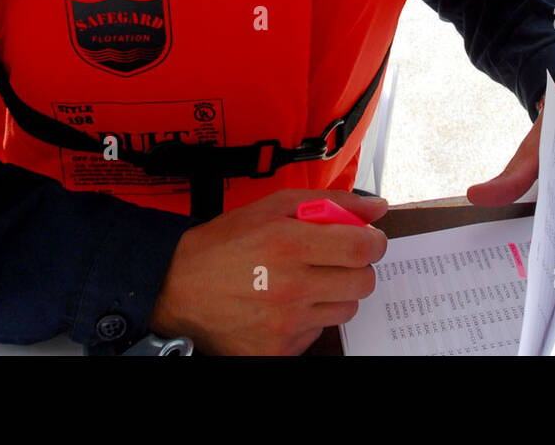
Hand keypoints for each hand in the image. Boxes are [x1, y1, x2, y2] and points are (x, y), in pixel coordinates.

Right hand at [148, 188, 387, 354]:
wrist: (177, 289)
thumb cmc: (225, 244)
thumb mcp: (273, 206)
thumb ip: (331, 202)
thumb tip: (378, 207)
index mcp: (289, 244)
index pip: (362, 248)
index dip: (374, 241)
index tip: (367, 239)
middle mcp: (290, 287)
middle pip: (362, 282)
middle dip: (356, 266)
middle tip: (335, 259)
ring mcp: (285, 324)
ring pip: (346, 309)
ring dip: (336, 293)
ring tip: (307, 281)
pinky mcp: (278, 351)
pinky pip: (318, 333)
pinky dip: (310, 318)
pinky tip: (286, 305)